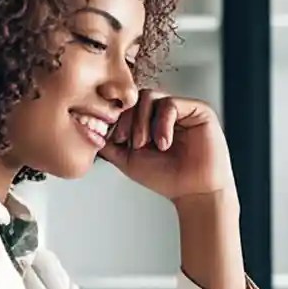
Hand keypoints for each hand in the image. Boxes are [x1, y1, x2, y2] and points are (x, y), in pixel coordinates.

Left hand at [97, 90, 235, 201]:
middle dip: (127, 120)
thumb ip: (110, 144)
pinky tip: (163, 143)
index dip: (117, 117)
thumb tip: (89, 131)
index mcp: (149, 120)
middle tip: (131, 143)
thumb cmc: (167, 178)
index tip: (114, 139)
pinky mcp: (198, 110)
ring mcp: (181, 109)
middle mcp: (164, 112)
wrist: (194, 192)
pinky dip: (162, 123)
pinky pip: (170, 104)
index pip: (127, 105)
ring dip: (142, 122)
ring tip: (145, 144)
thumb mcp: (128, 160)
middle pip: (135, 97)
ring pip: (150, 96)